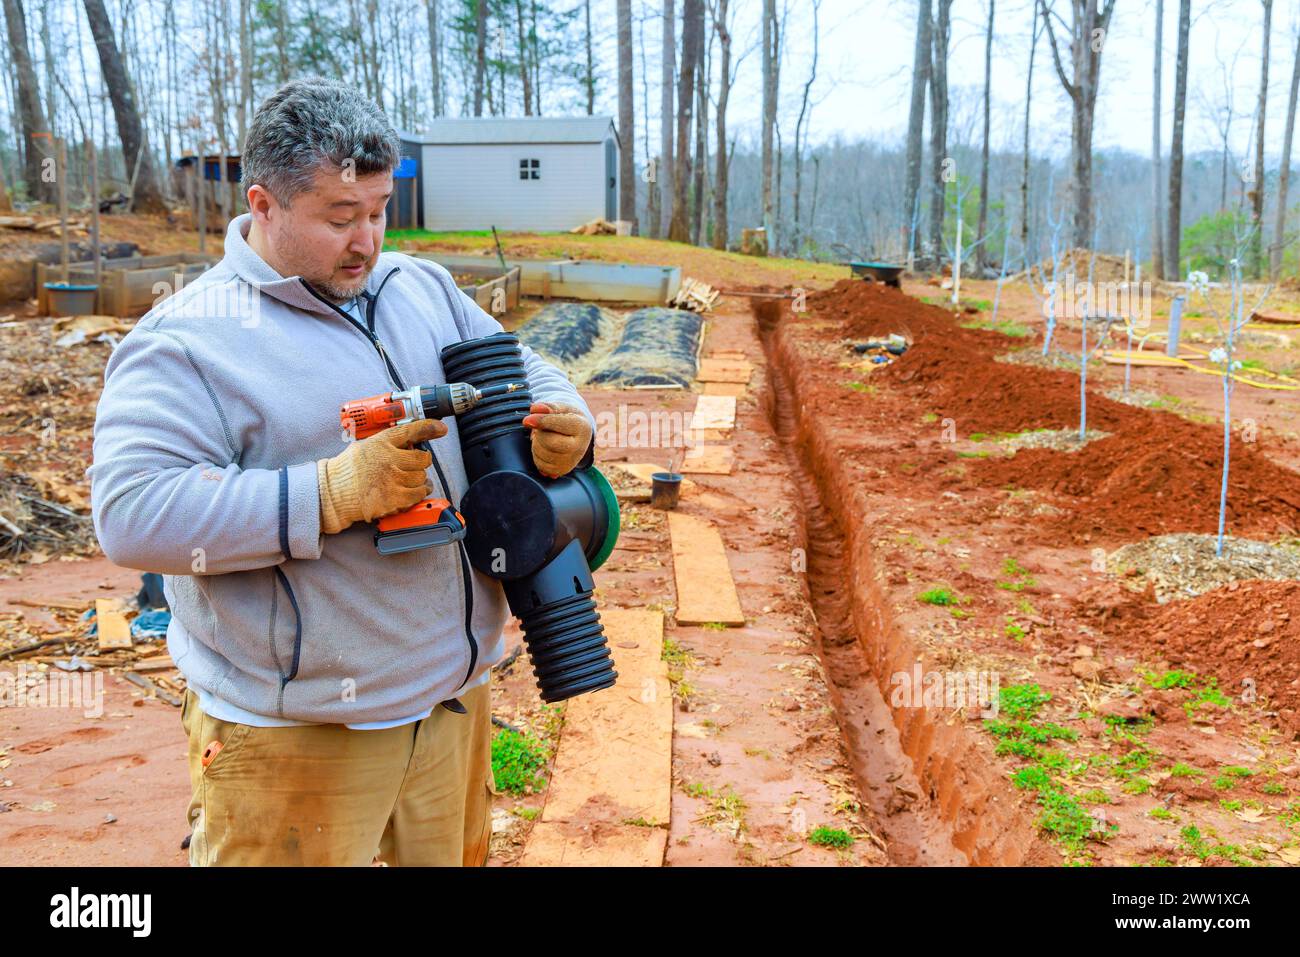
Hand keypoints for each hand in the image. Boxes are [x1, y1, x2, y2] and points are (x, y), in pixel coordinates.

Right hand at [317, 419, 446, 533]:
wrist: (334, 494)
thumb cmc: (348, 471)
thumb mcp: (365, 446)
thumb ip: (386, 443)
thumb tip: (409, 442)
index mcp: (381, 443)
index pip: (411, 431)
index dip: (429, 427)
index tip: (441, 428)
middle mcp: (389, 460)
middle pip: (422, 459)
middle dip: (421, 462)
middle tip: (412, 466)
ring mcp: (393, 480)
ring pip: (423, 477)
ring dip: (420, 479)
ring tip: (408, 480)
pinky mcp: (395, 499)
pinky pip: (419, 494)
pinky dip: (418, 493)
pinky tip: (409, 491)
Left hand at [522, 401, 591, 478]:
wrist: (577, 435)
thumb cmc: (567, 419)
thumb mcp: (562, 408)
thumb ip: (549, 407)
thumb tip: (534, 409)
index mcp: (581, 427)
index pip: (558, 425)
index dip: (541, 421)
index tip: (527, 420)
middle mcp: (579, 447)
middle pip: (549, 442)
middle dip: (539, 434)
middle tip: (542, 429)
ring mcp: (571, 461)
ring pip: (542, 455)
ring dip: (537, 444)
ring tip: (544, 437)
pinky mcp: (562, 471)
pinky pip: (540, 465)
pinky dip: (537, 456)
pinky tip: (544, 448)